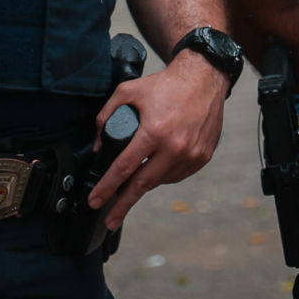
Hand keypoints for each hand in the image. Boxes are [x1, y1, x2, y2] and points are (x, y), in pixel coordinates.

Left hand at [86, 51, 227, 230]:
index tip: (94, 200)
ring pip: (160, 180)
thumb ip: (106, 116)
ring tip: (135, 178)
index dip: (106, 187)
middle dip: (122, 205)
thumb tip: (97, 146)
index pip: (124, 168)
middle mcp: (174, 147)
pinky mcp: (202, 157)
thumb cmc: (165, 84)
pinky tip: (157, 165)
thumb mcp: (127, 91)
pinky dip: (163, 174)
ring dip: (144, 183)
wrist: (203, 78)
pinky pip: (176, 175)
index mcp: (154, 132)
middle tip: (109, 220)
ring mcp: (191, 155)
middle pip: (142, 185)